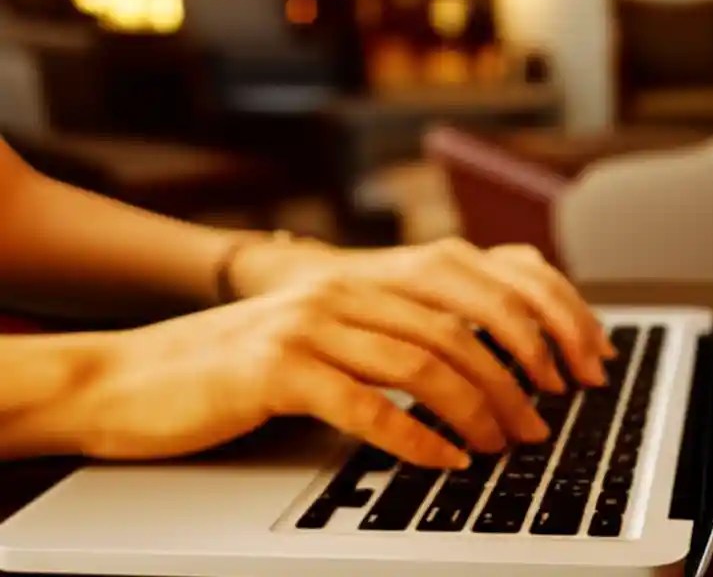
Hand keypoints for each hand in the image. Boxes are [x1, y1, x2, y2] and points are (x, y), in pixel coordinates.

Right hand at [55, 277, 561, 467]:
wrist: (126, 378)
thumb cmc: (228, 371)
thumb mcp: (315, 339)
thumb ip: (380, 339)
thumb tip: (464, 370)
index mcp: (357, 282)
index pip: (463, 296)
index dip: (518, 334)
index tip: (555, 373)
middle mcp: (339, 292)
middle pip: (453, 331)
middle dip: (509, 380)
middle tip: (538, 424)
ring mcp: (307, 327)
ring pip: (419, 363)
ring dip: (473, 409)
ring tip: (502, 444)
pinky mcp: (275, 371)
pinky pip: (363, 405)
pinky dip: (412, 437)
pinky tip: (442, 460)